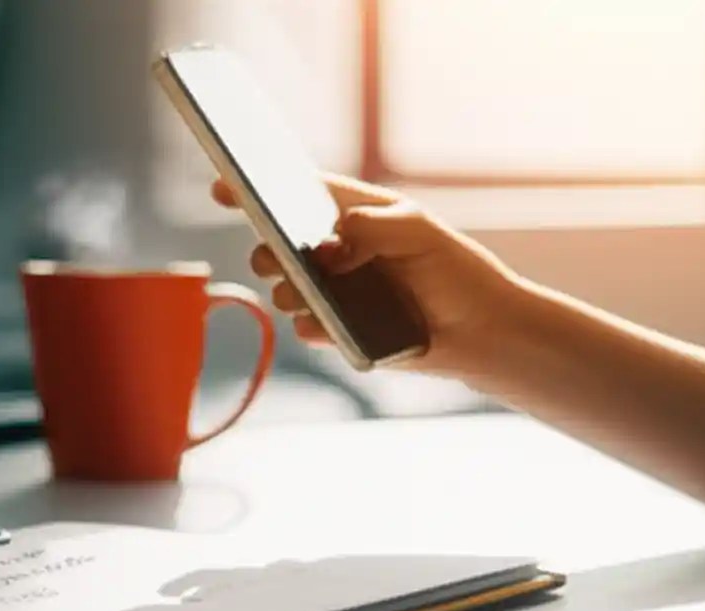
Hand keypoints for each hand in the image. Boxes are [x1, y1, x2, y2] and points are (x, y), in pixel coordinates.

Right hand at [212, 173, 527, 374]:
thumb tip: (327, 248)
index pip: (297, 194)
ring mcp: (333, 293)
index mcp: (351, 214)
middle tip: (278, 255)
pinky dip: (311, 325)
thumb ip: (370, 228)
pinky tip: (327, 323)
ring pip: (284, 290)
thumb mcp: (418, 230)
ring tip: (309, 293)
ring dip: (290, 291)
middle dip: (269, 250)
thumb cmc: (455, 269)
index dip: (255, 188)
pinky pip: (305, 327)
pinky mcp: (338, 331)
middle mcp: (335, 252)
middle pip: (277, 245)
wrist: (480, 330)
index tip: (224, 186)